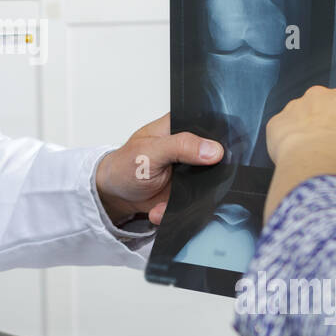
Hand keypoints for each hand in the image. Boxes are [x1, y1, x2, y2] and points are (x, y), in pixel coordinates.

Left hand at [95, 114, 223, 225]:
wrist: (116, 194)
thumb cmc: (126, 165)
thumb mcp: (150, 152)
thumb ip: (181, 147)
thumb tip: (213, 150)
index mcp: (180, 125)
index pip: (210, 125)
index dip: (219, 139)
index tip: (216, 157)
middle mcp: (189, 146)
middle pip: (216, 156)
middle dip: (210, 173)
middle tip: (187, 183)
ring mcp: (191, 169)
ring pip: (211, 181)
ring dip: (194, 196)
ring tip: (166, 199)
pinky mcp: (189, 190)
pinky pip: (198, 200)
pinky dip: (182, 209)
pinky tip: (159, 209)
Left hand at [261, 61, 335, 221]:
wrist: (314, 162)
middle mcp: (320, 97)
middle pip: (325, 103)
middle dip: (327, 119)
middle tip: (330, 142)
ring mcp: (296, 106)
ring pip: (301, 114)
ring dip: (306, 129)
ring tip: (312, 151)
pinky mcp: (277, 120)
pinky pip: (283, 128)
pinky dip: (288, 138)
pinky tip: (295, 152)